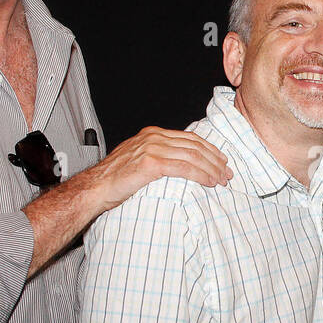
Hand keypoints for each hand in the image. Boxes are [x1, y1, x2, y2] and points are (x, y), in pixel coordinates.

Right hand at [91, 126, 232, 211]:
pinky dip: (201, 175)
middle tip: (227, 173)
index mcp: (153, 134)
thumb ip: (159, 156)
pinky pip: (184, 167)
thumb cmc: (115, 179)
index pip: (190, 138)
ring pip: (193, 156)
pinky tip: (209, 182)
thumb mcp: (139, 160)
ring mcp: (153, 148)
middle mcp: (154, 138)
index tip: (222, 162)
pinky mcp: (151, 163)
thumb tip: (180, 164)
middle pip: (195, 146)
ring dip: (211, 169)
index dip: (209, 150)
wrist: (95, 188)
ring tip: (222, 180)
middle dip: (215, 160)